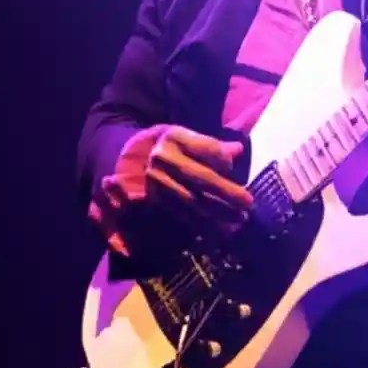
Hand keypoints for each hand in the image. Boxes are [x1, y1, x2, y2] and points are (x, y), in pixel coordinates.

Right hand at [95, 125, 252, 250]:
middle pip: (199, 177)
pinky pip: (178, 214)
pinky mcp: (150, 200)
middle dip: (225, 193)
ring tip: (237, 223)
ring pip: (190, 200)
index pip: (206, 149)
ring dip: (216, 214)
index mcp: (173, 137)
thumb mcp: (183, 136)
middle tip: (247, 205)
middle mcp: (162, 159)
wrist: (120, 154)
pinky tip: (216, 231)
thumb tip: (237, 151)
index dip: (223, 162)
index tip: (238, 177)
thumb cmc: (163, 145)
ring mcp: (154, 181)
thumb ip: (210, 146)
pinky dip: (199, 224)